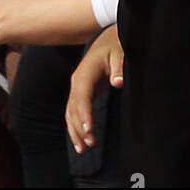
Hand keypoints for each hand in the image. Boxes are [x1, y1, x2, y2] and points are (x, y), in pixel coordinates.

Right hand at [66, 25, 123, 152]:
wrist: (109, 39)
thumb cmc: (116, 46)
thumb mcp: (120, 53)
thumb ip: (119, 67)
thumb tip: (118, 82)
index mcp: (85, 71)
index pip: (81, 95)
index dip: (84, 114)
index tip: (89, 130)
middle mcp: (77, 81)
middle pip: (73, 107)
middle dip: (79, 127)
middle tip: (90, 144)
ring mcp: (77, 88)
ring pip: (70, 112)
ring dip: (75, 131)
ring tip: (83, 149)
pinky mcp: (81, 94)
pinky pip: (73, 113)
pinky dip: (75, 128)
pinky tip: (80, 143)